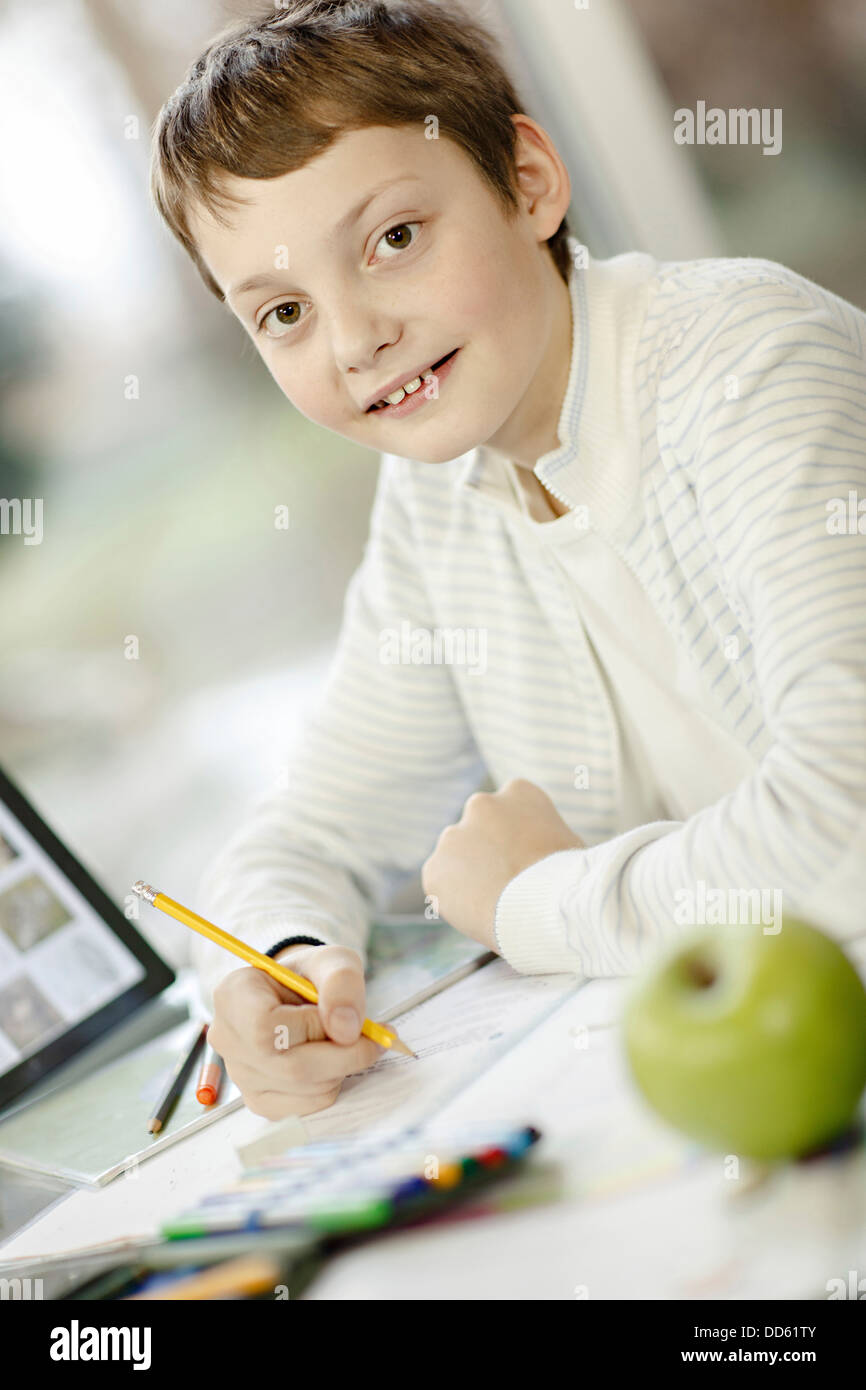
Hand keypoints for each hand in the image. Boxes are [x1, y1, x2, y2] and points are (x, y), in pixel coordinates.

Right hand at [207, 943, 382, 1119]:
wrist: (299, 998)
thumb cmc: (311, 976)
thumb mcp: (333, 961)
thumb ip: (342, 982)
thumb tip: (346, 1030)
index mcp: (233, 995)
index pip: (266, 1027)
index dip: (314, 1027)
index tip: (346, 1017)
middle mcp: (227, 1039)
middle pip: (290, 1066)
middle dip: (343, 1054)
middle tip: (372, 1036)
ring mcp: (240, 1075)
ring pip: (303, 1089)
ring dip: (341, 1069)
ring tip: (342, 1041)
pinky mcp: (259, 1102)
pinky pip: (306, 1107)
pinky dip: (331, 1086)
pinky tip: (329, 1061)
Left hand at [421, 778, 584, 948]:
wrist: (546, 906)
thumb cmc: (570, 879)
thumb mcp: (571, 845)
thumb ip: (546, 839)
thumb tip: (542, 853)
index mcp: (519, 792)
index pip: (512, 812)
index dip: (519, 841)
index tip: (527, 863)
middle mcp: (481, 804)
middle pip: (481, 831)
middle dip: (489, 854)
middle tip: (509, 885)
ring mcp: (453, 836)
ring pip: (458, 859)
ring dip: (471, 876)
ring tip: (499, 904)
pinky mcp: (434, 869)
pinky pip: (443, 887)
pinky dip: (456, 901)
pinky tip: (481, 913)